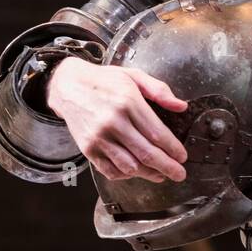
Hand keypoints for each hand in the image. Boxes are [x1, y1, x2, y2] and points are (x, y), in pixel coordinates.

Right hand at [46, 56, 188, 183]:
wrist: (68, 86)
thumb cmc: (104, 81)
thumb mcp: (134, 75)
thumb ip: (159, 90)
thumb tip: (181, 106)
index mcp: (128, 102)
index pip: (157, 133)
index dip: (173, 149)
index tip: (182, 156)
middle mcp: (113, 122)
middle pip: (146, 153)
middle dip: (167, 167)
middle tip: (179, 174)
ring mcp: (99, 138)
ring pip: (130, 166)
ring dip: (148, 174)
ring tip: (160, 175)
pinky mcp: (88, 149)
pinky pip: (110, 170)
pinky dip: (126, 175)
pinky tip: (136, 171)